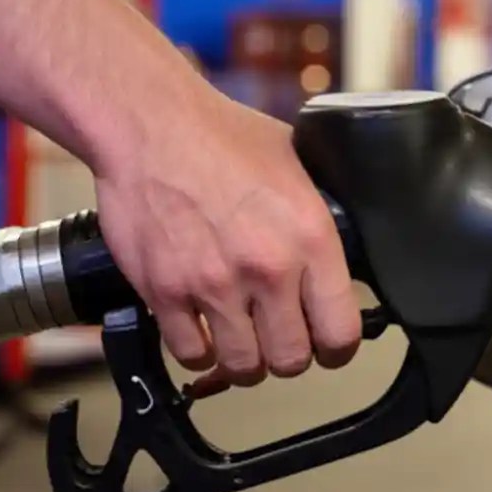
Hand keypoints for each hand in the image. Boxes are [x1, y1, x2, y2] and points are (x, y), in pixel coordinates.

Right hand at [91, 82, 360, 394]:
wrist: (151, 124)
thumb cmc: (222, 136)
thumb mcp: (298, 166)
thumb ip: (318, 220)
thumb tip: (339, 257)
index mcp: (310, 237)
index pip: (341, 332)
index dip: (336, 347)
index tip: (326, 343)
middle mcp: (267, 267)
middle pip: (292, 360)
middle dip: (288, 354)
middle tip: (278, 336)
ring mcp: (214, 284)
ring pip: (243, 366)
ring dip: (244, 357)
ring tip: (240, 335)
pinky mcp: (166, 291)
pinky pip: (191, 353)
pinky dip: (197, 348)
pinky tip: (201, 326)